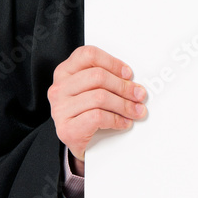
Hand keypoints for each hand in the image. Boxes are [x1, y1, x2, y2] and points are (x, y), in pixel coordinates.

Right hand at [48, 44, 147, 166]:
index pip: (89, 55)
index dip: (112, 63)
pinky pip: (97, 117)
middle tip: (138, 94)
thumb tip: (132, 83)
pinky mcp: (66, 129)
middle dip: (123, 86)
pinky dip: (116, 119)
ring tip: (135, 110)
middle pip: (98, 76)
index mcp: (64, 71)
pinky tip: (123, 122)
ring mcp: (60, 109)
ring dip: (124, 105)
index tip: (128, 74)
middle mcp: (59, 88)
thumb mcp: (91, 89)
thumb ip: (105, 79)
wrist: (76, 142)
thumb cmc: (85, 112)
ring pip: (100, 97)